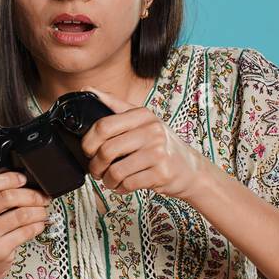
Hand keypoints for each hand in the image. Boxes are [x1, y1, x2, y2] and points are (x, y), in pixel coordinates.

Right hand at [0, 171, 51, 278]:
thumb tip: (21, 179)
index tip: (22, 179)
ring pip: (21, 214)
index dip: (7, 178)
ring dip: (38, 211)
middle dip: (31, 195)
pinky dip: (37, 226)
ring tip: (42, 211)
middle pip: (7, 197)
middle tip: (41, 197)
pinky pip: (25, 232)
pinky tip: (38, 224)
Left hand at [78, 86, 210, 201]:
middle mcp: (152, 130)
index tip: (88, 150)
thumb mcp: (143, 121)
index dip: (88, 142)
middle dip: (95, 165)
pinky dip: (120, 188)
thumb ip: (116, 106)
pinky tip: (124, 185)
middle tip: (96, 170)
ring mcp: (158, 152)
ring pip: (115, 170)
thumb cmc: (160, 144)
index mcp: (143, 115)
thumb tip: (88, 90)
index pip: (103, 126)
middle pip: (106, 150)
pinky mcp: (162, 173)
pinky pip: (128, 184)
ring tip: (110, 179)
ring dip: (107, 180)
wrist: (190, 169)